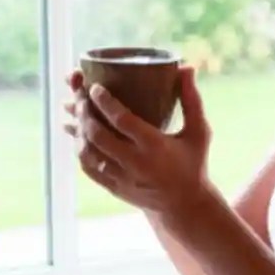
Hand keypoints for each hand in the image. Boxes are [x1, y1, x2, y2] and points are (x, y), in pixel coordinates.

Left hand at [60, 67, 214, 218]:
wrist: (184, 206)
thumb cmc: (193, 163)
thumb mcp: (199, 132)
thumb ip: (191, 100)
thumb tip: (186, 68)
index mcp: (155, 146)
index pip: (122, 120)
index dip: (104, 102)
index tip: (95, 87)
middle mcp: (135, 163)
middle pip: (98, 134)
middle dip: (84, 111)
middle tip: (79, 94)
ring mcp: (121, 178)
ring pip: (88, 152)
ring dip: (77, 130)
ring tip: (75, 110)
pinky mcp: (113, 188)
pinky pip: (87, 167)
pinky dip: (79, 148)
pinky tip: (77, 134)